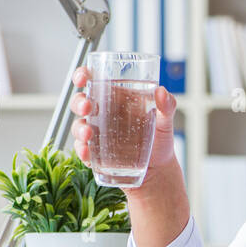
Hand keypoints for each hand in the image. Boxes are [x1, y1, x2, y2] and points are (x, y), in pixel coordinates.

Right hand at [70, 65, 184, 200]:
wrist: (159, 170)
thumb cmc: (160, 140)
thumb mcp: (165, 121)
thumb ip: (167, 105)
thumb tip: (162, 91)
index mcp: (117, 99)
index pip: (94, 81)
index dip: (83, 75)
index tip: (83, 78)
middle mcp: (103, 114)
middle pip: (81, 102)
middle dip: (79, 103)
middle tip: (87, 107)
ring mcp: (97, 134)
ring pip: (78, 126)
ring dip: (79, 128)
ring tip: (88, 134)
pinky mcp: (95, 153)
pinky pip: (82, 149)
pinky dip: (81, 150)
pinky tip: (87, 153)